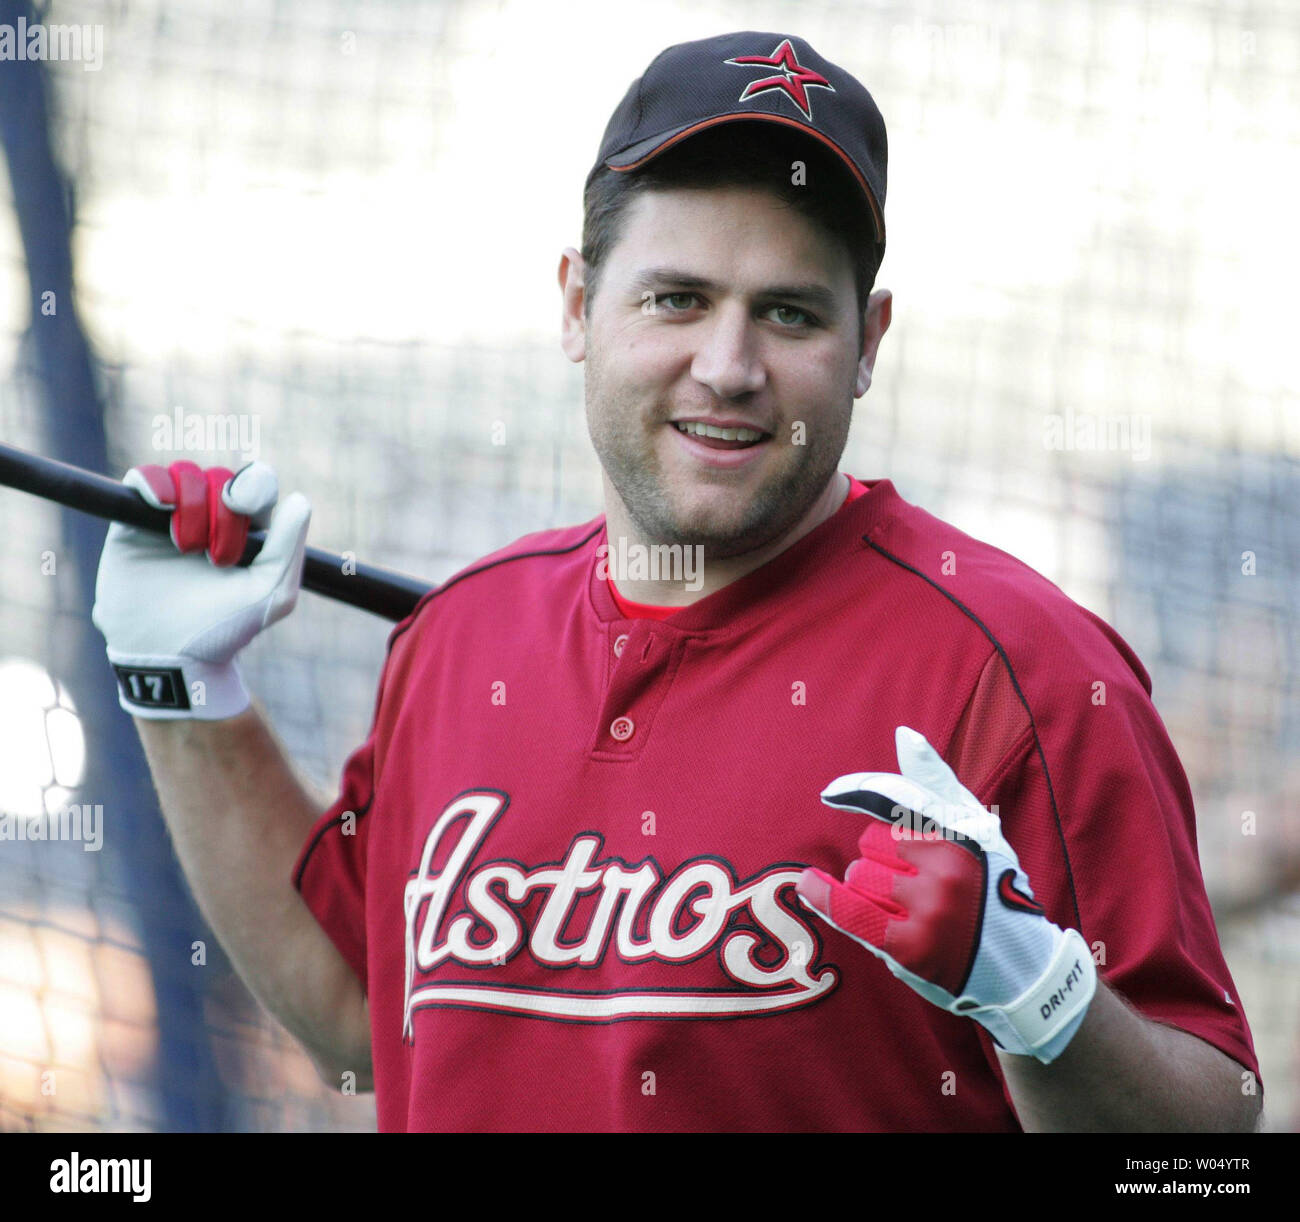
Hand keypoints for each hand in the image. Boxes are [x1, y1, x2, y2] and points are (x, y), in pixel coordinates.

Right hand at [91, 460, 309, 719]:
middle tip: (217, 556)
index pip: (256, 484)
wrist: (170, 656)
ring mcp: (171, 519)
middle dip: (222, 511)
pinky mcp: (133, 523)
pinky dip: (154, 482)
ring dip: (191, 505)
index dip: (254, 486)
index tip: (245, 507)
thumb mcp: (271, 593)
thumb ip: (288, 547)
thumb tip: (299, 500)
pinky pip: (144, 478)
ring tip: (186, 547)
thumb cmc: (225, 629)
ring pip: (186, 474)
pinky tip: (161, 504)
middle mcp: (210, 519)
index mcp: (247, 531)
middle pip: (220, 478)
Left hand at [796, 725, 1095, 1062]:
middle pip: (872, 844)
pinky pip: (849, 910)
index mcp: (964, 835)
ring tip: (905, 908)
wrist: (1020, 969)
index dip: (859, 792)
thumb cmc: (988, 887)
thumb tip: (904, 733)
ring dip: (869, 890)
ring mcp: (929, 909)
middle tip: (914, 885)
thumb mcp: (974, 829)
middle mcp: (948, 868)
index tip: (831, 794)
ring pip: (860, 877)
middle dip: (880, 860)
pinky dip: (823, 896)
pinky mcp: (911, 946)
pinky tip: (809, 884)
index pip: (899, 799)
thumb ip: (935, 782)